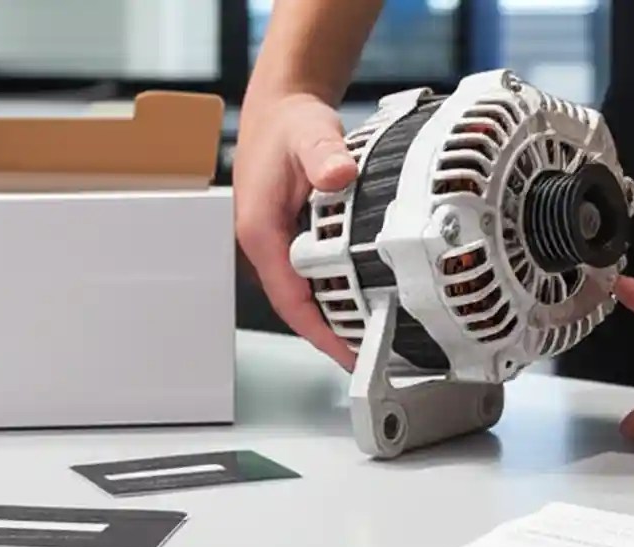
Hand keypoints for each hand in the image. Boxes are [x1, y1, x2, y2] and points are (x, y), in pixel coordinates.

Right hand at [234, 92, 358, 369]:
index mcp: (260, 230)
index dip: (320, 332)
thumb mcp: (309, 132)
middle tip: (373, 353)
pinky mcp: (289, 237)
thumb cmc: (288, 123)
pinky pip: (310, 274)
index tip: (348, 353)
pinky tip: (361, 294)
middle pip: (296, 305)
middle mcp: (263, 243)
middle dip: (330, 333)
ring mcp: (275, 242)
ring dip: (332, 315)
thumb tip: (337, 173)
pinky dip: (334, 289)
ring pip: (303, 292)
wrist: (280, 107)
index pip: (290, 298)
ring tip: (371, 334)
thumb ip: (324, 153)